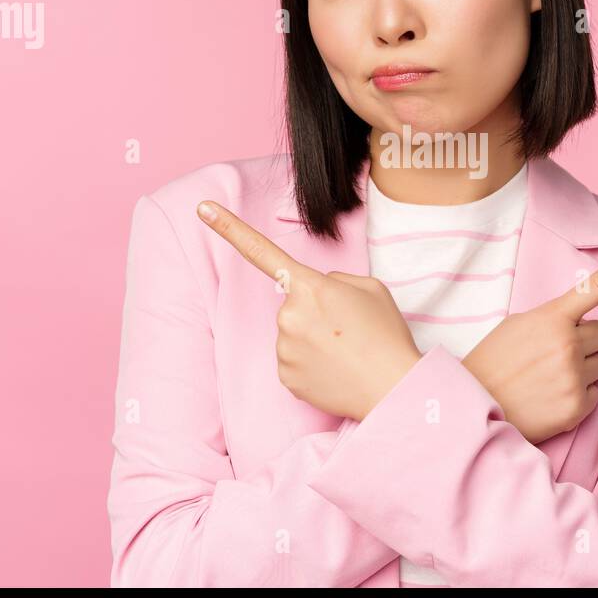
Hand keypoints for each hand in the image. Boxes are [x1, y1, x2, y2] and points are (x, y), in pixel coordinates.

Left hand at [196, 200, 421, 421]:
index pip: (262, 252)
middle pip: (293, 304)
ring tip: (345, 351)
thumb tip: (315, 293)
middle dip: (315, 311)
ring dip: (313, 339)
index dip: (229, 228)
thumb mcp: (370, 288)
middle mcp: (289, 316)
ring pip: (292, 334)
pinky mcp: (285, 378)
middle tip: (348, 328)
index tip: (203, 209)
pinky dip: (310, 365)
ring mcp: (284, 349)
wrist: (394, 389)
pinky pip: (292, 361)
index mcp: (310, 286)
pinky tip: (334, 370)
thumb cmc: (386, 335)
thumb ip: (334, 280)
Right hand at [462, 237, 597, 444]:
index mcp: (552, 317)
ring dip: (581, 368)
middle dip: (586, 341)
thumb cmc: (493, 363)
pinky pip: (595, 394)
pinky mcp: (577, 408)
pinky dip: (578, 396)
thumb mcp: (517, 326)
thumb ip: (553, 319)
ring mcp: (574, 377)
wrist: (471, 409)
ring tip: (545, 378)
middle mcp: (568, 344)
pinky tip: (550, 397)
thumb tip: (581, 324)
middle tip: (552, 354)